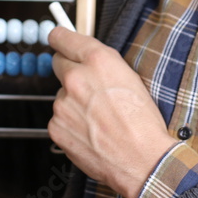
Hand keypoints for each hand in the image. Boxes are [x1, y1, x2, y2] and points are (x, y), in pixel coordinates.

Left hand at [48, 26, 177, 197]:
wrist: (141, 160)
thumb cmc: (142, 122)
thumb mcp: (130, 77)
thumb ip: (103, 64)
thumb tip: (87, 58)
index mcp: (98, 60)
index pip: (63, 37)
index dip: (60, 38)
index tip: (57, 37)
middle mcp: (76, 77)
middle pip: (57, 63)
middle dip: (69, 70)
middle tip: (86, 85)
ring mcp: (63, 103)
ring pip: (61, 94)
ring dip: (73, 101)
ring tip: (97, 118)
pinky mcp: (56, 126)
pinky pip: (59, 117)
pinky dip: (70, 123)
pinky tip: (90, 131)